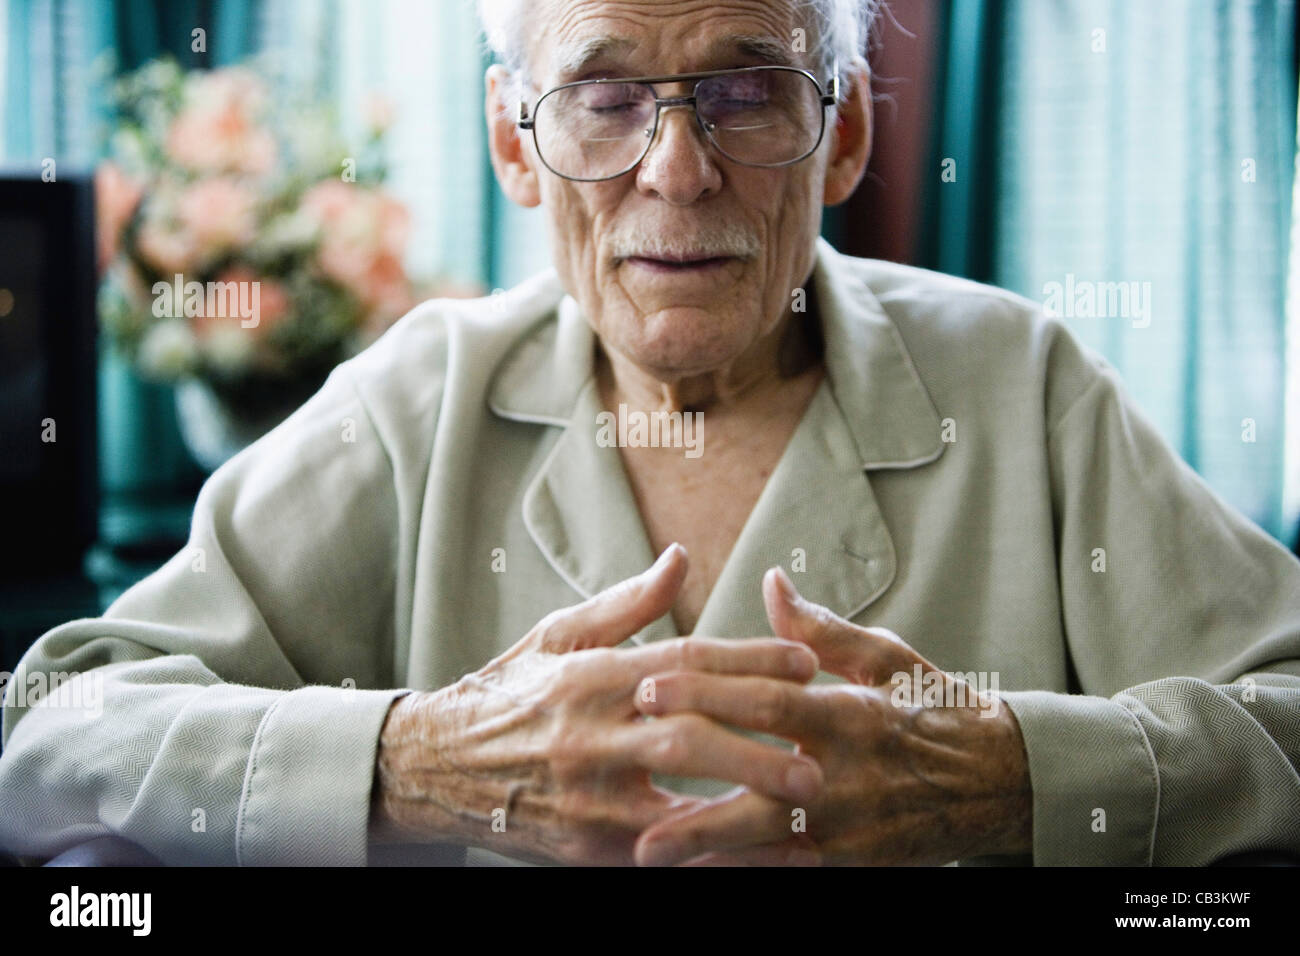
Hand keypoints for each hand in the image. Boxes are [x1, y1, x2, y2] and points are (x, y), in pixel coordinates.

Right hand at [368, 545, 825, 864]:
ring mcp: (586, 797)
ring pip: (678, 802)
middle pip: (688, 736)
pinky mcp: (584, 847)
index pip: (683, 662)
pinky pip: (661, 854)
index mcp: (590, 676)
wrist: (435, 767)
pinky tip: (757, 860)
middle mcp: (589, 735)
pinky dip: (712, 859)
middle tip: (819, 753)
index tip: (806, 661)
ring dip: (747, 807)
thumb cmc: (510, 693)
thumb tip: (682, 557)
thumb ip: (628, 604)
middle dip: (759, 743)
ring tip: (803, 812)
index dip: (749, 659)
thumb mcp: (558, 636)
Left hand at [632, 566, 1032, 865]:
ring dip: (706, 841)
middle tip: (635, 762)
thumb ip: (822, 630)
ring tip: (647, 846)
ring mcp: (853, 825)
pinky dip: (748, 871)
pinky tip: (703, 872)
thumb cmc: (935, 708)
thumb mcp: (887, 658)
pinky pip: (793, 870)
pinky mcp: (857, 862)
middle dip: (693, 769)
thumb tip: (770, 583)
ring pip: (769, 837)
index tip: (651, 683)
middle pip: (760, 775)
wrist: (1001, 782)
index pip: (768, 699)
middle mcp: (850, 772)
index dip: (707, 691)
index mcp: (852, 712)